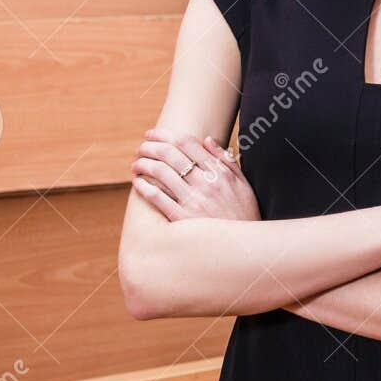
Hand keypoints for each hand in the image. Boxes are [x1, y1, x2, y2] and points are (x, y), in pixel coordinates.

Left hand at [132, 130, 259, 221]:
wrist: (243, 245)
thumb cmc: (244, 213)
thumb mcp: (243, 183)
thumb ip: (226, 160)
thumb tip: (208, 139)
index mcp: (219, 171)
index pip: (187, 143)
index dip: (165, 134)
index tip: (153, 134)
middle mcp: (205, 182)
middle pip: (169, 154)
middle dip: (149, 146)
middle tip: (140, 147)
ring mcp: (192, 200)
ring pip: (160, 172)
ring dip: (143, 164)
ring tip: (136, 164)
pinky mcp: (181, 218)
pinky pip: (157, 197)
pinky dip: (143, 187)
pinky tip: (137, 183)